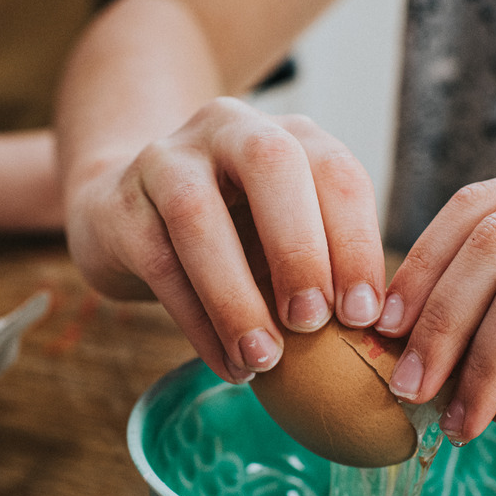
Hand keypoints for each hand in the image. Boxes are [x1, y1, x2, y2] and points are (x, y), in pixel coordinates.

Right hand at [65, 97, 386, 381]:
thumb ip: (324, 270)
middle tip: (314, 324)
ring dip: (236, 295)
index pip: (336, 171)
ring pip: (197, 214)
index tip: (365, 316)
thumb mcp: (283, 237)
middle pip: (271, 163)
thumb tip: (374, 341)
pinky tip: (228, 366)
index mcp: (290, 135)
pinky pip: (159, 262)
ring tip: (264, 360)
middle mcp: (231, 129)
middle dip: (299, 247)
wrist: (128, 216)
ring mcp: (168, 158)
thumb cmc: (232, 236)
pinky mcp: (121, 204)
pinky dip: (197, 322)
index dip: (356, 242)